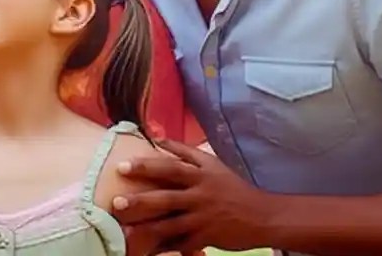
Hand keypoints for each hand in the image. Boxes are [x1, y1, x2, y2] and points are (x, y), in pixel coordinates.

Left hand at [111, 138, 276, 252]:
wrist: (264, 216)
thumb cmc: (233, 188)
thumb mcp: (212, 164)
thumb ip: (184, 151)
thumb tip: (158, 138)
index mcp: (200, 176)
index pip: (169, 169)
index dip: (146, 167)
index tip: (122, 167)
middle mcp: (200, 197)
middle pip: (166, 199)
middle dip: (140, 202)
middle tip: (116, 203)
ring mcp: (203, 219)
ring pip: (170, 225)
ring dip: (147, 229)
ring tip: (125, 232)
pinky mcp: (207, 239)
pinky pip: (182, 244)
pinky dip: (166, 247)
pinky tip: (148, 250)